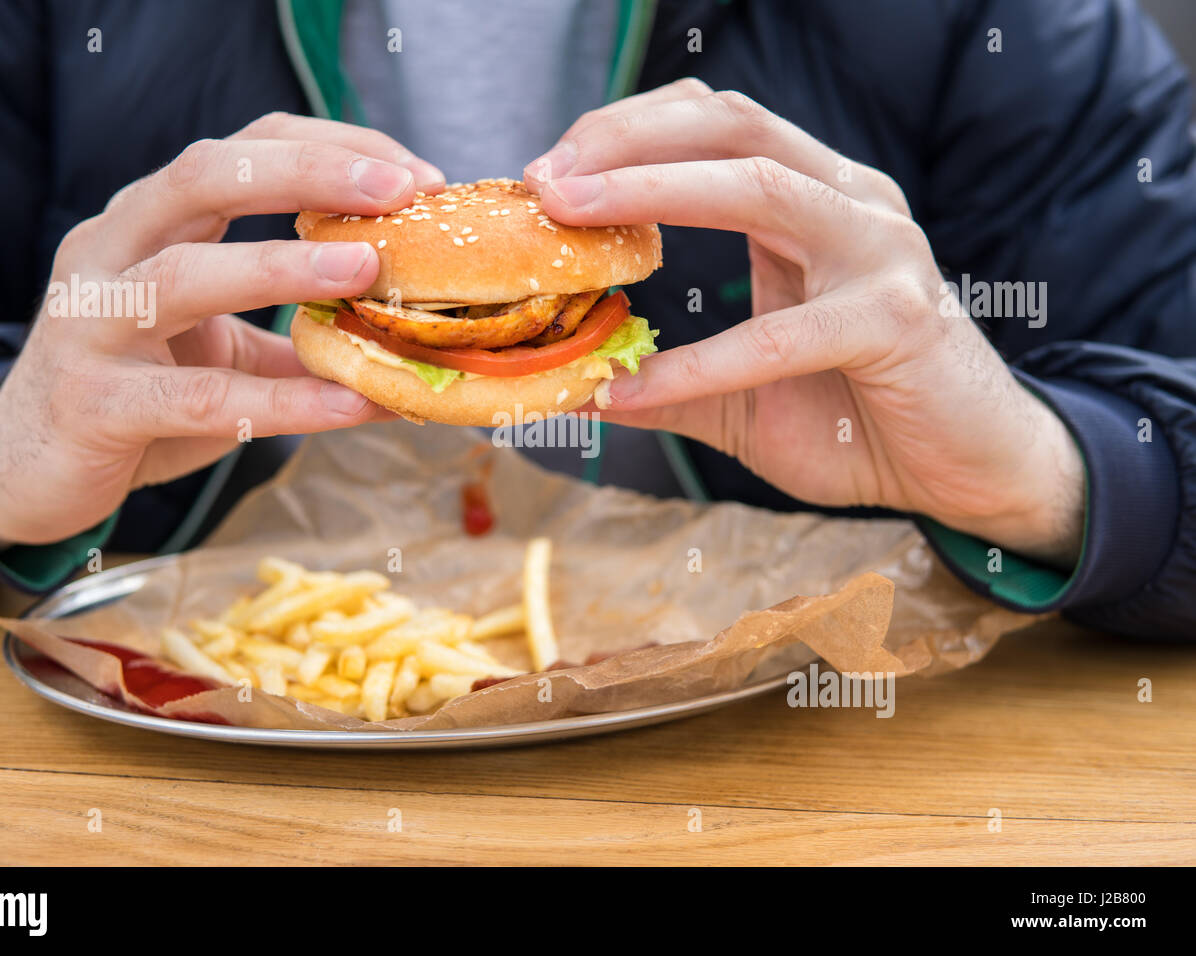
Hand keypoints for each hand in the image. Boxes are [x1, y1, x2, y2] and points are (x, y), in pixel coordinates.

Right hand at [0, 113, 444, 546]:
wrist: (30, 470)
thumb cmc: (138, 393)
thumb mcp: (222, 348)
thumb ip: (299, 336)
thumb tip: (411, 346)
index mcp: (147, 222)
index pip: (240, 150)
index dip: (330, 149)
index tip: (415, 175)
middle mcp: (111, 251)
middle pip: (205, 176)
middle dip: (309, 172)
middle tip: (400, 190)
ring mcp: (92, 323)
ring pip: (185, 275)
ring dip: (284, 267)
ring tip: (367, 268)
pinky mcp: (95, 403)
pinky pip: (200, 397)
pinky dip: (282, 400)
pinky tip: (350, 405)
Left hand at [526, 81, 1084, 566]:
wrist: (969, 470)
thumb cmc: (858, 421)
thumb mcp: (743, 395)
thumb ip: (671, 382)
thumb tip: (581, 388)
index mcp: (814, 201)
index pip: (714, 126)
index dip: (626, 132)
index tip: (548, 174)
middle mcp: (850, 204)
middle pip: (730, 126)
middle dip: (624, 140)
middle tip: (543, 180)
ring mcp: (881, 251)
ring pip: (760, 186)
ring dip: (652, 190)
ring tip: (570, 214)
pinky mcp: (898, 320)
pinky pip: (781, 334)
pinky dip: (699, 363)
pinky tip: (634, 390)